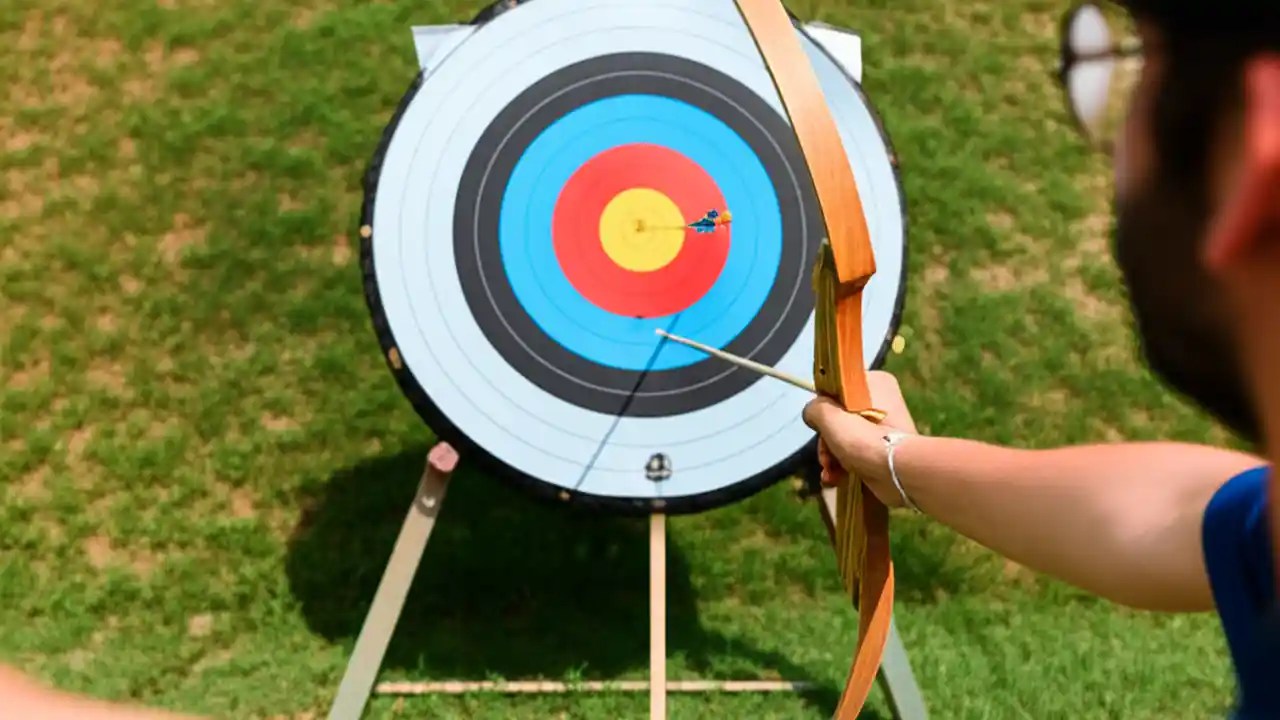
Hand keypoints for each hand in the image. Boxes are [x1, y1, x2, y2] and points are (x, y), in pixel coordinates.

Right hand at [803, 371, 918, 506]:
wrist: (899, 474)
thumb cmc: (865, 439)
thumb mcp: (829, 416)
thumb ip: (814, 407)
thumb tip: (812, 413)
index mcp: (875, 383)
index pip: (838, 389)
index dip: (824, 408)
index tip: (820, 425)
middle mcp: (883, 402)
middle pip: (840, 417)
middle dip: (827, 441)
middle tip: (826, 457)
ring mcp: (886, 427)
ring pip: (846, 437)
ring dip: (832, 457)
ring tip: (830, 473)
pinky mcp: (885, 449)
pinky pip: (857, 451)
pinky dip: (844, 465)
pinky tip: (835, 479)